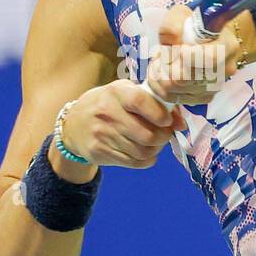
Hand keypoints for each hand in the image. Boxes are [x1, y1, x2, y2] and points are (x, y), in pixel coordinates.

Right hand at [59, 80, 186, 168]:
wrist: (73, 124)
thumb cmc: (108, 104)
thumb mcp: (124, 93)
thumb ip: (153, 102)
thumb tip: (181, 122)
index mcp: (116, 92)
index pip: (140, 101)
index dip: (159, 114)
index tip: (168, 120)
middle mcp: (107, 113)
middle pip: (147, 134)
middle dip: (163, 136)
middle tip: (165, 133)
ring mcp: (102, 134)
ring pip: (143, 151)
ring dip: (156, 149)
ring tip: (155, 142)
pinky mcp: (100, 152)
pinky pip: (134, 162)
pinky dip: (147, 160)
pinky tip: (146, 152)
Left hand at [145, 5, 251, 104]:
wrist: (206, 40)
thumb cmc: (195, 25)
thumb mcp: (182, 15)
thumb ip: (173, 25)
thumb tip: (170, 44)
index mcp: (227, 45)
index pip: (208, 59)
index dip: (187, 57)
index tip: (179, 48)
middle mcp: (224, 70)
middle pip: (184, 78)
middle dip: (165, 65)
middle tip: (162, 53)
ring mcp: (214, 87)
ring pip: (174, 89)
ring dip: (160, 74)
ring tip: (162, 61)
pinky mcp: (203, 98)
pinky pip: (172, 97)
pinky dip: (160, 86)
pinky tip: (163, 73)